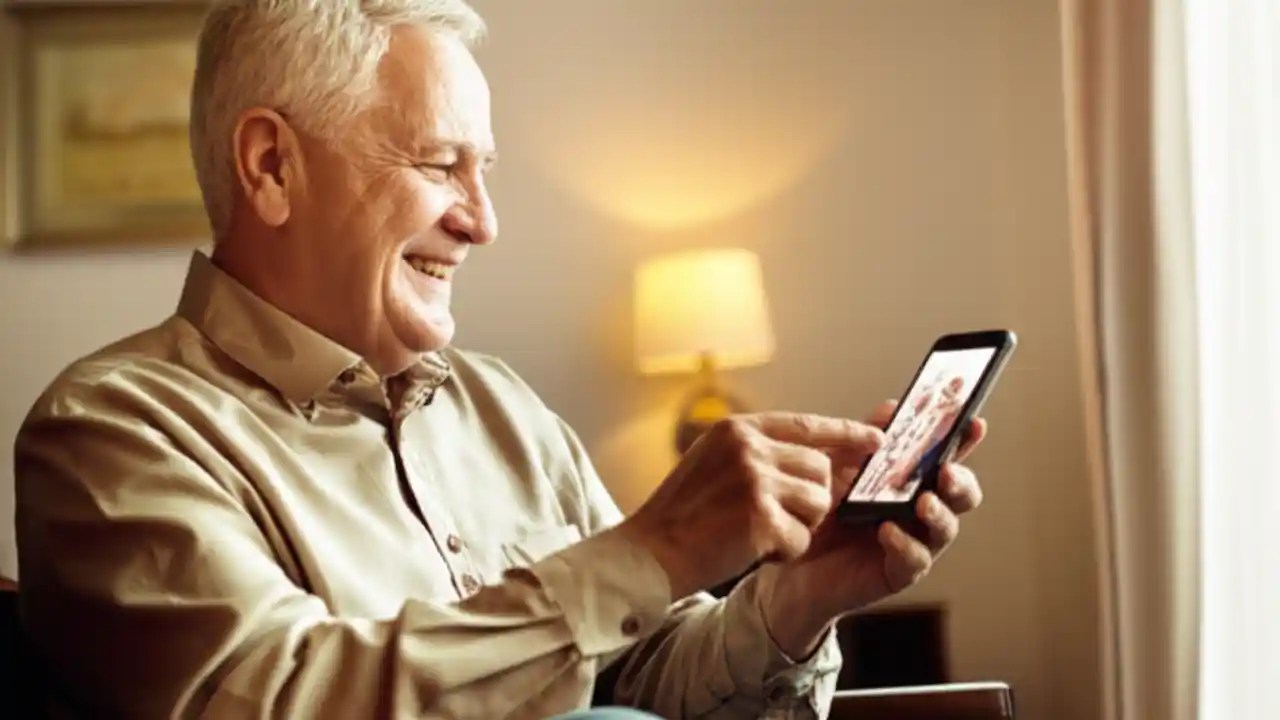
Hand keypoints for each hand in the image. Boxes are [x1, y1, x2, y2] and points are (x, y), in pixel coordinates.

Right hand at [618, 413, 883, 598]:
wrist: (647, 554)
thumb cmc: (682, 515)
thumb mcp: (715, 464)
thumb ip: (760, 454)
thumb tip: (822, 460)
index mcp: (737, 429)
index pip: (806, 425)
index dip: (846, 433)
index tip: (878, 439)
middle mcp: (747, 447)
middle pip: (820, 469)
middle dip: (814, 498)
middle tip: (782, 518)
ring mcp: (754, 480)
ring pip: (818, 503)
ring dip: (800, 526)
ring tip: (760, 533)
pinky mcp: (759, 517)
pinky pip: (802, 538)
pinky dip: (784, 552)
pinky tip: (753, 550)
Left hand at [762, 400, 987, 657]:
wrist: (788, 559)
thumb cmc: (817, 509)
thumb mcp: (834, 466)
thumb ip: (863, 439)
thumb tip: (892, 407)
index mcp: (911, 481)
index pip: (946, 458)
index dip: (965, 442)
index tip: (975, 424)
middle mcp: (919, 512)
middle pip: (961, 496)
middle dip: (961, 482)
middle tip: (947, 472)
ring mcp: (913, 543)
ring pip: (945, 529)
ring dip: (939, 514)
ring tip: (923, 503)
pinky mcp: (896, 573)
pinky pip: (914, 561)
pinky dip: (905, 544)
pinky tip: (888, 531)